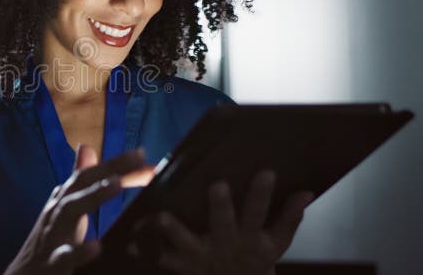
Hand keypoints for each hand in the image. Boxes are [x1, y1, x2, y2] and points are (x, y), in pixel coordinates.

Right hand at [4, 145, 156, 274]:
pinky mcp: (50, 262)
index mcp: (63, 199)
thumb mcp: (64, 208)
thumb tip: (86, 147)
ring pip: (69, 210)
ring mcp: (52, 235)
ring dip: (92, 195)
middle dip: (108, 169)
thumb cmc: (48, 240)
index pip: (90, 174)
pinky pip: (63, 255)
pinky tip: (97, 246)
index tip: (143, 155)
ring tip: (116, 185)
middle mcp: (56, 211)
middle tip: (138, 159)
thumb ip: (78, 180)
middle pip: (81, 183)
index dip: (116, 163)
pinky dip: (79, 251)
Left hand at [147, 170, 314, 274]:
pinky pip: (162, 259)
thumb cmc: (255, 263)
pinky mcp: (184, 267)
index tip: (266, 172)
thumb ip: (289, 219)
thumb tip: (306, 191)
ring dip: (173, 229)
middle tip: (218, 186)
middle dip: (221, 206)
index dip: (263, 195)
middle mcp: (228, 244)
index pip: (261, 212)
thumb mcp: (276, 246)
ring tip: (160, 216)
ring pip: (187, 241)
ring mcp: (204, 256)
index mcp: (252, 238)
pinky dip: (146, 252)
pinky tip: (132, 243)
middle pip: (225, 222)